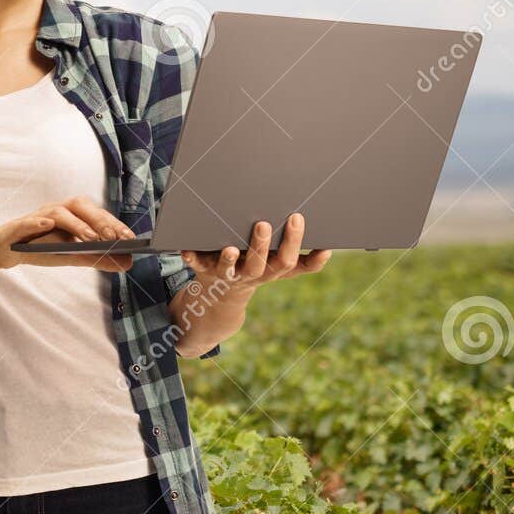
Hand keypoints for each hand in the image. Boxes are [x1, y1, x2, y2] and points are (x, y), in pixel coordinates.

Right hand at [0, 195, 135, 273]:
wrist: (7, 250)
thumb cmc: (42, 247)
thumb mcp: (73, 255)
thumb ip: (99, 258)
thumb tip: (128, 263)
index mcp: (74, 214)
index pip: (97, 215)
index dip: (114, 225)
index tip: (131, 239)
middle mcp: (59, 209)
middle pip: (82, 207)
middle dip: (99, 221)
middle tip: (114, 238)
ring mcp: (39, 215)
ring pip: (59, 212)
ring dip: (76, 224)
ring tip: (90, 238)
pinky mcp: (20, 224)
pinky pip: (29, 221)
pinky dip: (38, 222)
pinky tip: (47, 224)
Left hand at [181, 212, 331, 297]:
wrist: (221, 296)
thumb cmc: (257, 270)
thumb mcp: (281, 269)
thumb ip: (305, 263)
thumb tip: (328, 249)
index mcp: (271, 270)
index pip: (287, 261)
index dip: (294, 242)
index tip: (297, 217)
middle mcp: (249, 273)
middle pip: (258, 264)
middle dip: (261, 246)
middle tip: (264, 224)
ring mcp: (225, 272)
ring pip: (228, 268)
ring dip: (228, 259)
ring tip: (230, 247)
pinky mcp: (203, 268)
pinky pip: (195, 264)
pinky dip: (190, 257)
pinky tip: (185, 250)